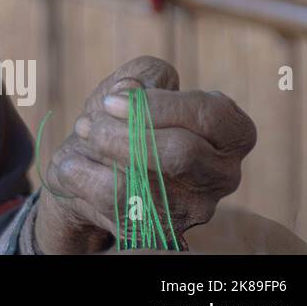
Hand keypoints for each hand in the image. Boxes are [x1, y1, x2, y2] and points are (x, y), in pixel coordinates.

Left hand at [33, 56, 255, 253]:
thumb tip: (132, 91)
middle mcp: (222, 176)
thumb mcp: (137, 82)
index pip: (210, 117)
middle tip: (89, 123)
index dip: (157, 105)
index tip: (113, 100)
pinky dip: (82, 173)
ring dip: (100, 149)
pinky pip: (113, 201)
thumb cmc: (123, 118)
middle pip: (181, 152)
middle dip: (123, 131)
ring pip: (143, 181)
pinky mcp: (155, 231)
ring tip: (84, 134)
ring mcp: (192, 210)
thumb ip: (145, 74)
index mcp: (231, 135)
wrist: (90, 167)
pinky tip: (75, 165)